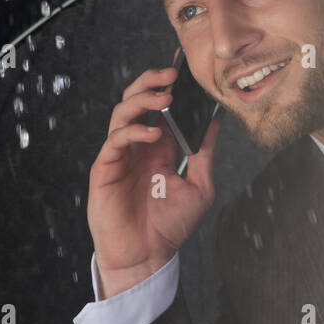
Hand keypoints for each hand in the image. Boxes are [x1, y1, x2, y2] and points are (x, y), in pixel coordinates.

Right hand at [86, 63, 221, 297]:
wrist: (148, 257)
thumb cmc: (170, 226)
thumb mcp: (200, 186)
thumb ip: (205, 153)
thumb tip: (217, 120)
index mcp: (159, 147)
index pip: (161, 107)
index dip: (169, 85)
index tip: (183, 66)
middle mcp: (138, 145)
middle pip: (136, 100)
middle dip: (151, 81)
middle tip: (171, 73)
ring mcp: (121, 155)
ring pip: (122, 112)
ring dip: (142, 100)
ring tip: (165, 98)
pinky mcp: (106, 167)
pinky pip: (115, 140)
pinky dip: (134, 132)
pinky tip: (154, 136)